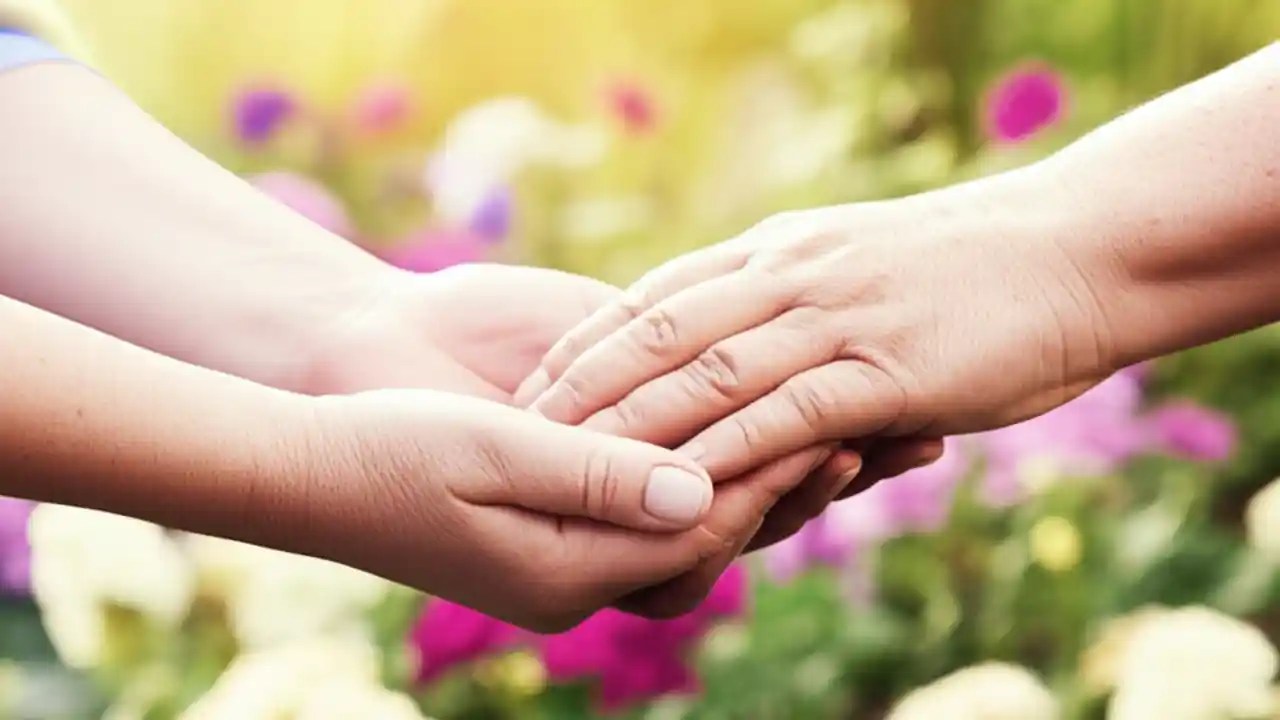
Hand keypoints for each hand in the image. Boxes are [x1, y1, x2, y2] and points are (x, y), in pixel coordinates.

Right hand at [290, 262, 853, 616]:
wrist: (310, 461)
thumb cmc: (385, 451)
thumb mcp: (489, 457)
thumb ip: (595, 479)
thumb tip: (703, 494)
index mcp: (569, 574)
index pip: (704, 530)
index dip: (777, 473)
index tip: (847, 419)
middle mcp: (586, 571)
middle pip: (722, 532)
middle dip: (801, 477)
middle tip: (888, 427)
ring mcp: (577, 542)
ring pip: (701, 512)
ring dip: (773, 464)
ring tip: (856, 420)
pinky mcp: (567, 505)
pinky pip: (661, 490)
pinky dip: (716, 452)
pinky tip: (760, 407)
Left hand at [518, 165, 1116, 500]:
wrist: (1079, 247)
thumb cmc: (975, 268)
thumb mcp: (863, 260)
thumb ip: (800, 288)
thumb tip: (754, 325)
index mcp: (781, 250)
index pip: (659, 295)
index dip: (590, 340)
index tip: (537, 380)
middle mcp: (791, 274)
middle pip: (659, 331)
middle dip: (583, 384)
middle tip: (518, 430)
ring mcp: (835, 317)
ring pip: (706, 373)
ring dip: (631, 422)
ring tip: (568, 464)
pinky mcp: (884, 366)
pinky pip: (784, 416)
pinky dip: (724, 454)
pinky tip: (677, 489)